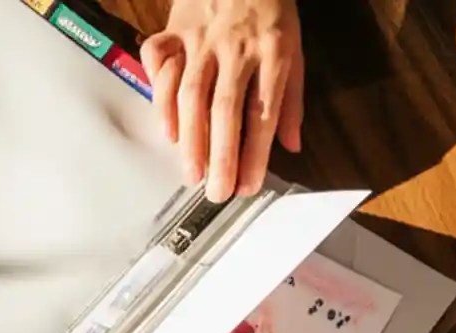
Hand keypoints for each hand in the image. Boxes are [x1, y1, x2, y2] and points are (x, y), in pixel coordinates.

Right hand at [140, 0, 303, 202]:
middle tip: (217, 192)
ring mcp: (201, 38)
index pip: (262, 112)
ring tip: (191, 173)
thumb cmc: (270, 9)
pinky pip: (159, 62)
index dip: (255, 153)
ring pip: (190, 93)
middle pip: (224, 109)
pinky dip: (159, 95)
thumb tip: (291, 146)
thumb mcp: (295, 48)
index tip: (248, 185)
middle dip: (220, 155)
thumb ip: (292, 98)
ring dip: (190, 138)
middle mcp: (235, 48)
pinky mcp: (174, 29)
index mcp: (273, 53)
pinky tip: (166, 128)